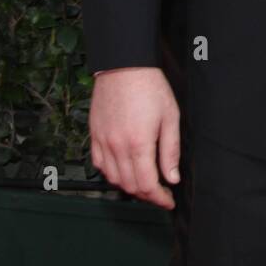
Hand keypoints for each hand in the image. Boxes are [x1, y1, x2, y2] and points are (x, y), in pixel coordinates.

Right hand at [90, 67, 179, 209]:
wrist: (124, 64)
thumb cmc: (150, 86)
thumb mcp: (170, 116)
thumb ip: (170, 150)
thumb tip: (171, 178)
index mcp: (139, 143)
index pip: (147, 185)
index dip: (159, 198)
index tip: (168, 200)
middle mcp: (117, 147)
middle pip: (130, 186)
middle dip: (146, 195)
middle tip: (160, 193)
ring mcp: (103, 141)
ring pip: (113, 178)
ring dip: (129, 186)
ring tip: (144, 183)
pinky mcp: (94, 134)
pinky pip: (99, 164)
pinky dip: (111, 173)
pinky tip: (123, 170)